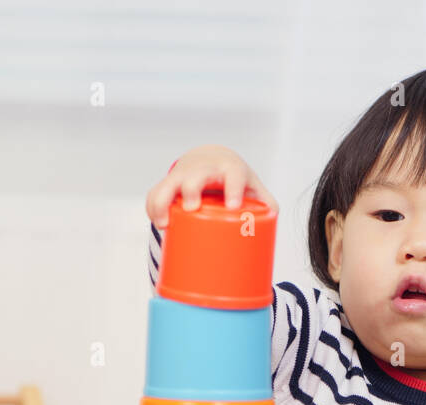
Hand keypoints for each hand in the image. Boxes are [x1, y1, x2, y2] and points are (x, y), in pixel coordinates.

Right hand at [146, 144, 277, 227]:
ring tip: (164, 224)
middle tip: (191, 208)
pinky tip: (157, 222)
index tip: (233, 207)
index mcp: (229, 168)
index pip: (233, 174)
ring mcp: (184, 175)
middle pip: (196, 175)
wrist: (211, 158)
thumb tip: (272, 224)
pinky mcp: (169, 185)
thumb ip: (266, 205)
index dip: (233, 189)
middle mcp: (204, 169)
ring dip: (162, 201)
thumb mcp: (253, 188)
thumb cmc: (235, 179)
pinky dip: (152, 207)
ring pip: (168, 184)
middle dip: (191, 189)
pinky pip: (155, 193)